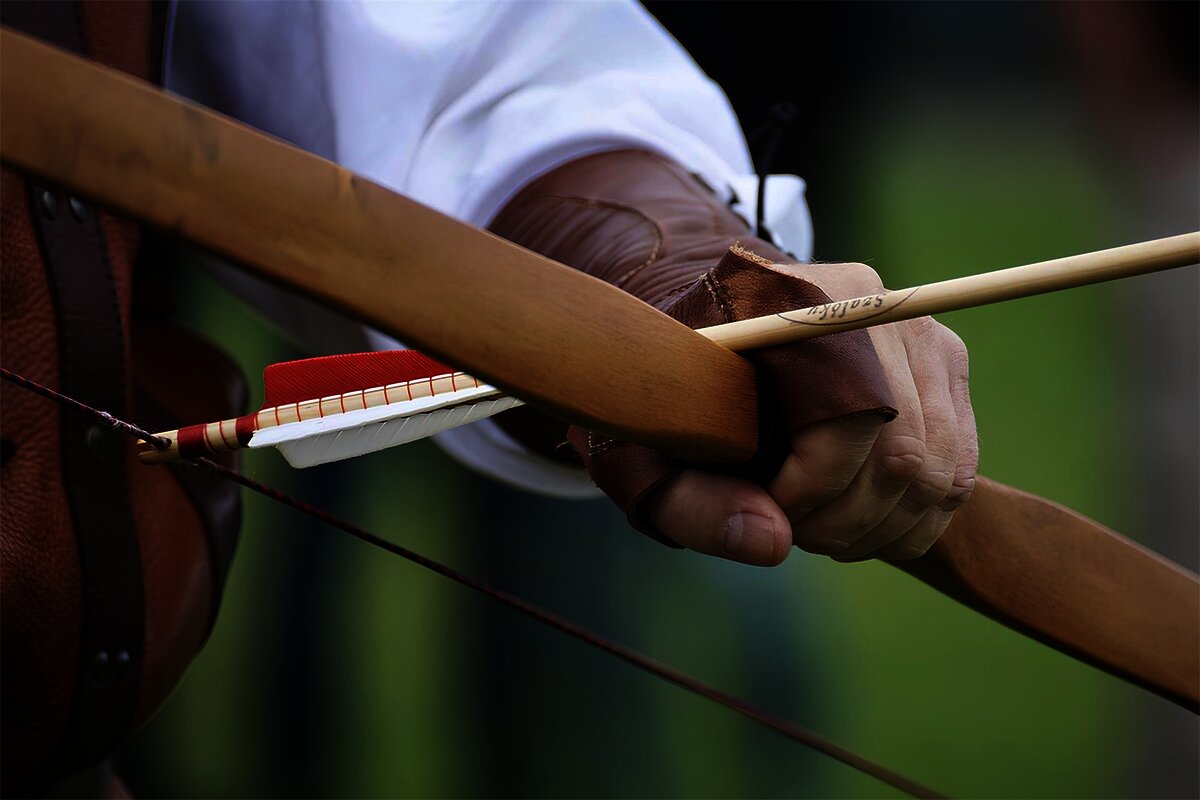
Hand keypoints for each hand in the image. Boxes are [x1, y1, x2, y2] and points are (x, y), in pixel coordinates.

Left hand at [644, 262, 978, 566]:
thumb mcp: (647, 454)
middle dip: (847, 521)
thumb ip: (693, 503)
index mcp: (788, 300)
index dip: (810, 493)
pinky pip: (958, 466)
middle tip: (796, 532)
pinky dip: (915, 516)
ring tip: (823, 528)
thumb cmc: (677, 399)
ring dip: (883, 527)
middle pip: (903, 452)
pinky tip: (861, 519)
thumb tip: (773, 546)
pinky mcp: (946, 358)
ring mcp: (918, 327)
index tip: (768, 508)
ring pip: (939, 469)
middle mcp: (867, 300)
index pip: (843, 421)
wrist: (716, 339)